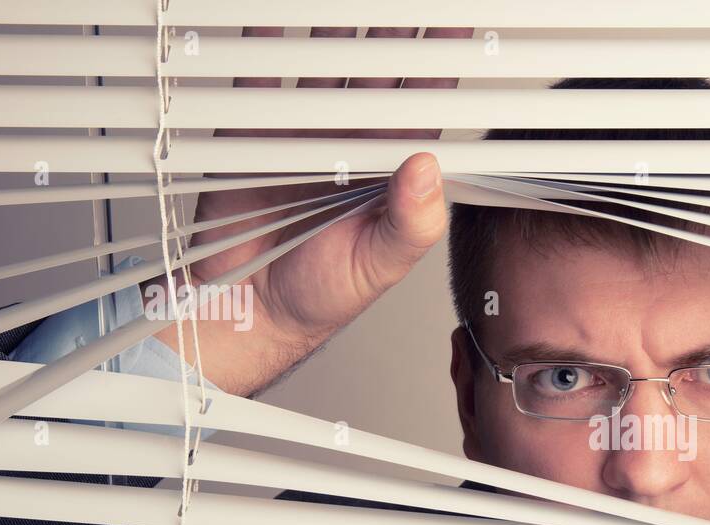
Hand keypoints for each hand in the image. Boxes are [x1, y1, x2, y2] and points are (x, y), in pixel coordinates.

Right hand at [149, 27, 470, 395]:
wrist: (248, 309)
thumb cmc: (322, 295)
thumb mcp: (379, 265)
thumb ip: (410, 221)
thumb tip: (427, 167)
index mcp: (389, 172)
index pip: (422, 108)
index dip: (441, 66)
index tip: (461, 29)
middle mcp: (349, 144)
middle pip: (376, 71)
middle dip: (394, 27)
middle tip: (412, 3)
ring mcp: (302, 133)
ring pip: (323, 64)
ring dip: (336, 23)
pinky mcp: (251, 132)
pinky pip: (260, 74)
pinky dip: (266, 40)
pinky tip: (279, 15)